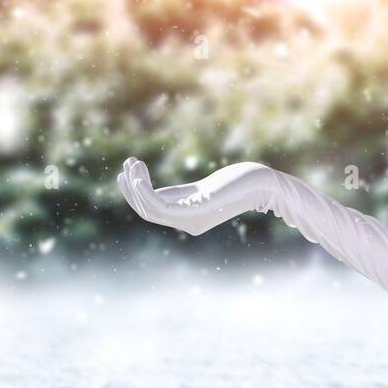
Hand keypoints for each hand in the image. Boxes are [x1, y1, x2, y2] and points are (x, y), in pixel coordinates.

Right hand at [116, 157, 279, 235]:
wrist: (262, 183)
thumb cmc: (238, 182)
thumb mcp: (206, 189)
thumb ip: (186, 194)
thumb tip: (167, 189)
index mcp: (190, 220)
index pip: (154, 212)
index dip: (136, 195)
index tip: (127, 173)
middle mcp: (189, 223)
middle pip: (148, 212)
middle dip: (132, 191)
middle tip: (125, 167)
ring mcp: (192, 218)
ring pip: (151, 211)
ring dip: (136, 188)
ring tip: (131, 164)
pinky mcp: (196, 209)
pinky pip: (161, 208)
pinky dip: (145, 193)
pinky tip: (139, 175)